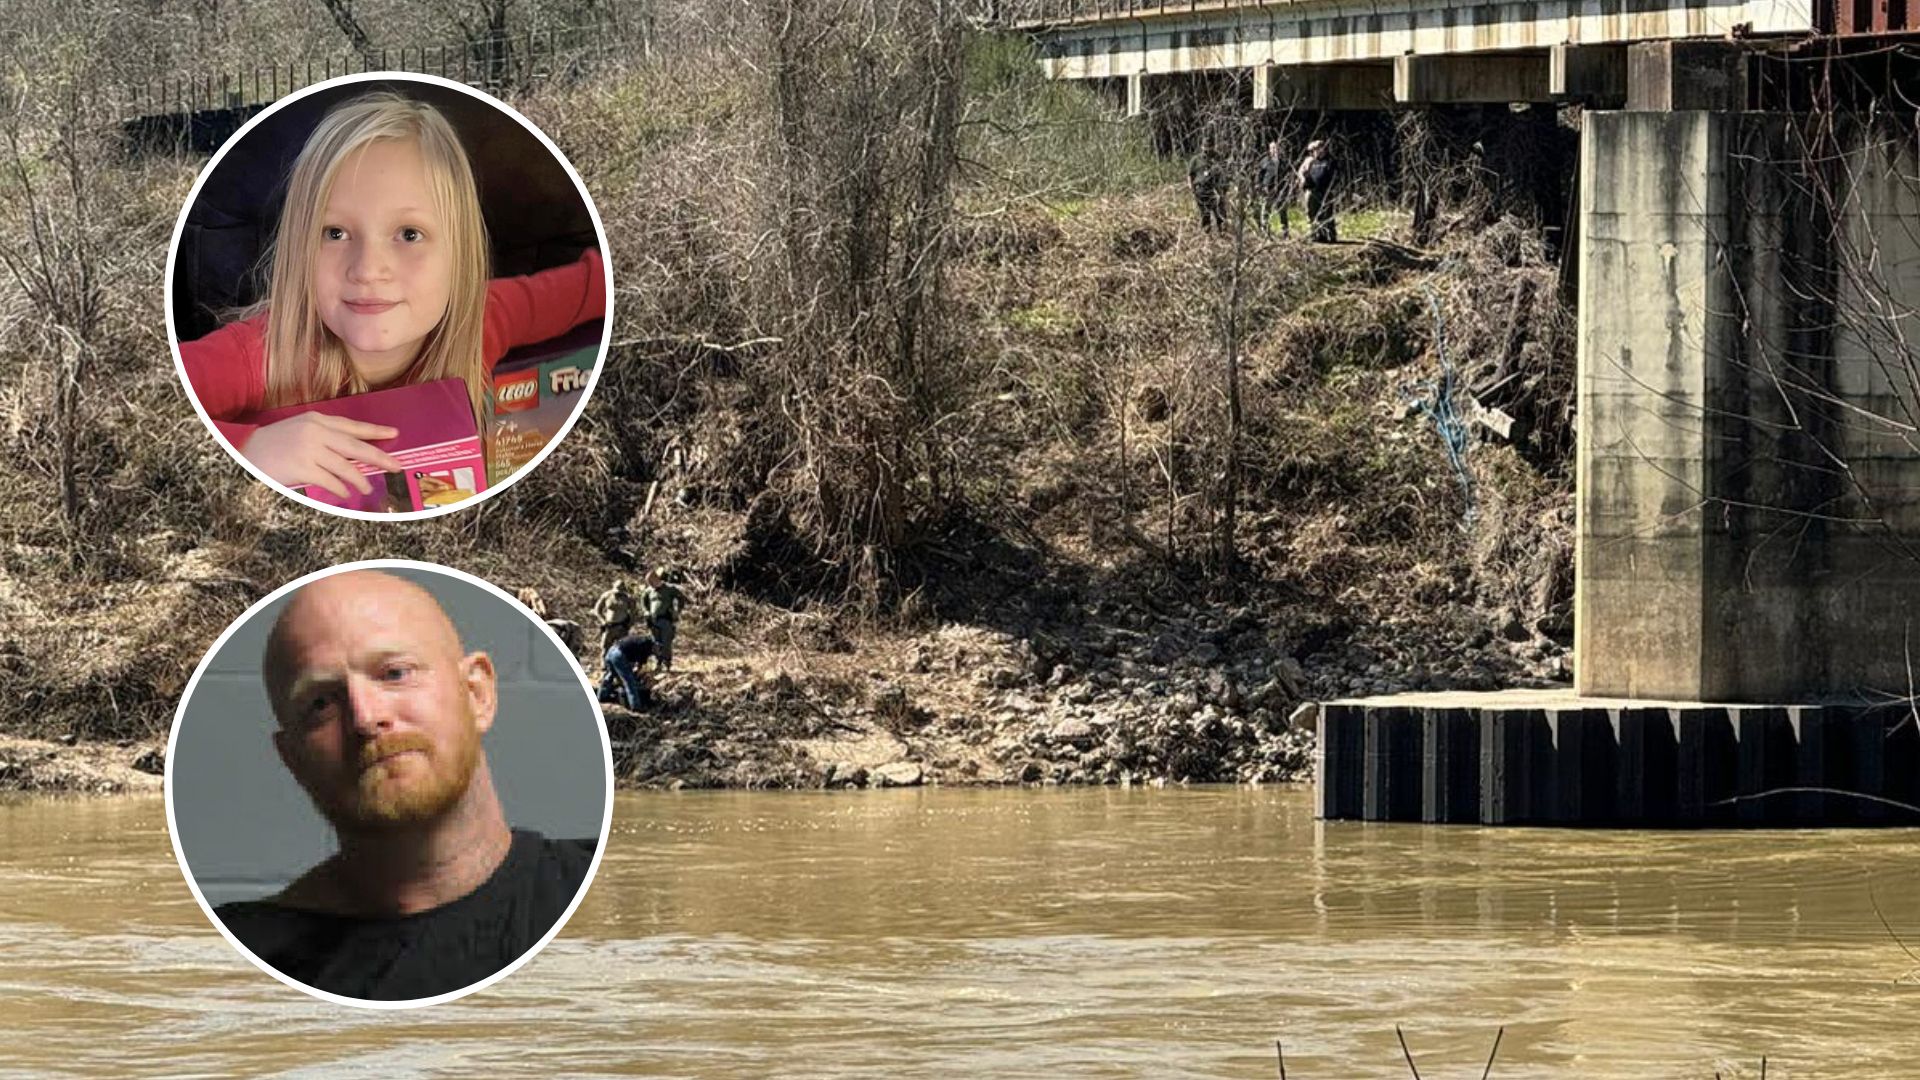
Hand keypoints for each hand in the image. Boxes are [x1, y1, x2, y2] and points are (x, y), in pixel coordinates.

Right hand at [240, 413, 404, 498]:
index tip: (394, 433)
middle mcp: (315, 432)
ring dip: (360, 480)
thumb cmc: (273, 445)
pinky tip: (346, 495)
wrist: (242, 452)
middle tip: (396, 466)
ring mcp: (309, 449)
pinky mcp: (303, 467)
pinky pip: (331, 481)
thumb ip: (324, 437)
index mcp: (316, 420)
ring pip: (346, 467)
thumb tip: (352, 453)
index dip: (374, 430)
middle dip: (379, 457)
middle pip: (356, 446)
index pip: (351, 426)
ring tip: (368, 488)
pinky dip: (341, 490)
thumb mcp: (299, 431)